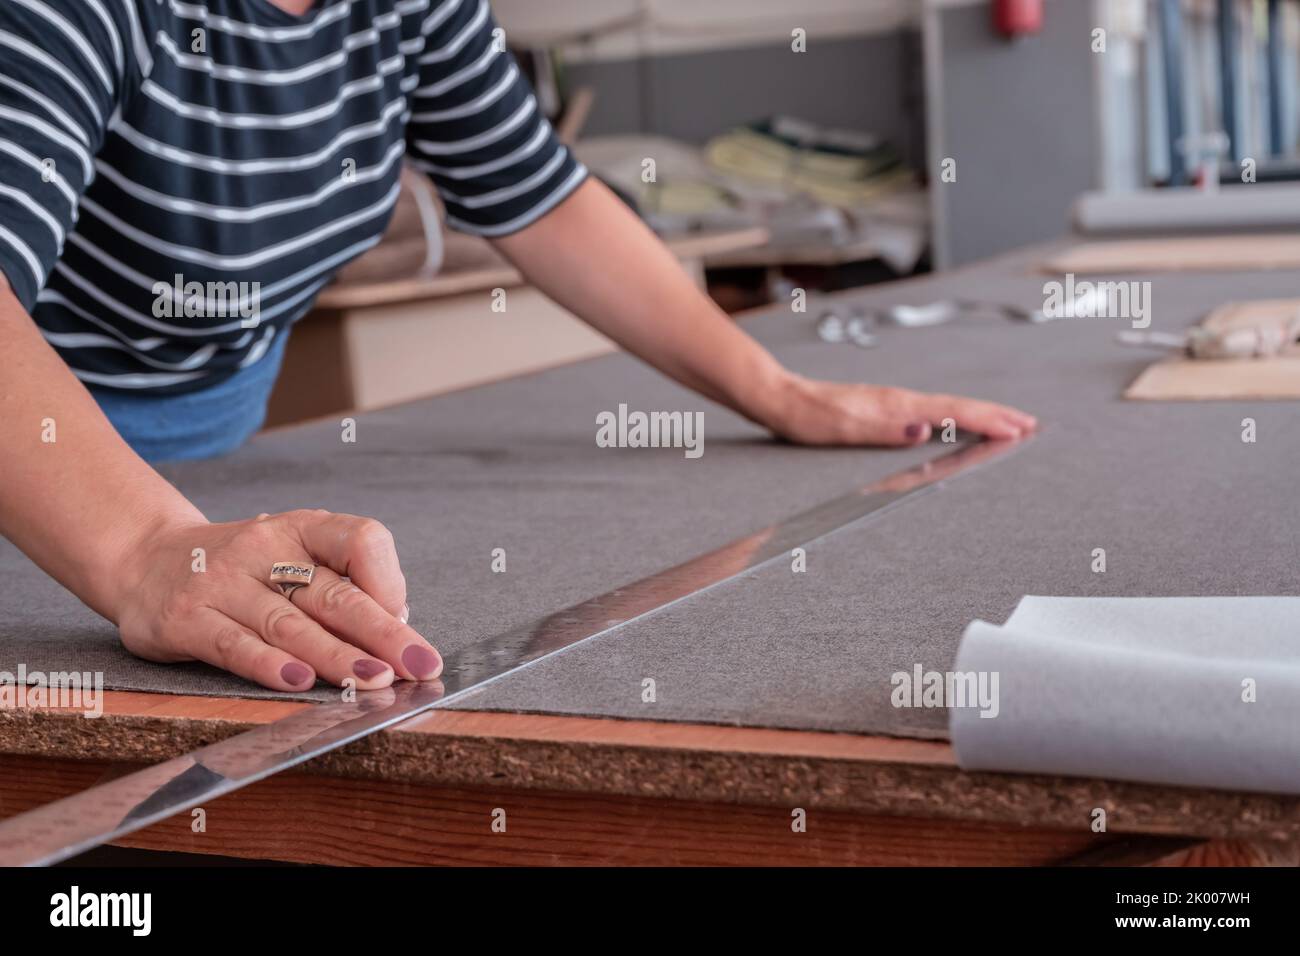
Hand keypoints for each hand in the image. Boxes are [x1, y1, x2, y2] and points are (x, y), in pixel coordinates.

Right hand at [111, 510, 441, 691]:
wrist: (143, 560)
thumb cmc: (242, 569)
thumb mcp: (293, 555)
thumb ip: (340, 584)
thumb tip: (394, 624)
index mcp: (303, 528)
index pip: (361, 539)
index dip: (389, 580)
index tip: (406, 618)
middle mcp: (264, 549)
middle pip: (335, 593)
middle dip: (384, 634)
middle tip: (420, 666)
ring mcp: (222, 583)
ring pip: (290, 625)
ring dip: (337, 656)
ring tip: (375, 681)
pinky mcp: (186, 619)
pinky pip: (233, 645)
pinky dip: (267, 665)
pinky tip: (299, 681)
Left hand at [763, 374, 1036, 446]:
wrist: (780, 397)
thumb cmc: (807, 417)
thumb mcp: (842, 428)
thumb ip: (883, 430)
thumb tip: (924, 430)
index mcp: (896, 405)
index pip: (953, 412)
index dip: (988, 421)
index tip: (1019, 429)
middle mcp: (899, 400)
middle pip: (958, 406)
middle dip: (996, 415)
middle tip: (1031, 424)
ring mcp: (893, 402)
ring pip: (948, 407)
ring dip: (980, 414)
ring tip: (1007, 423)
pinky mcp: (884, 407)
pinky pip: (932, 411)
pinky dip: (955, 416)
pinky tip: (956, 422)